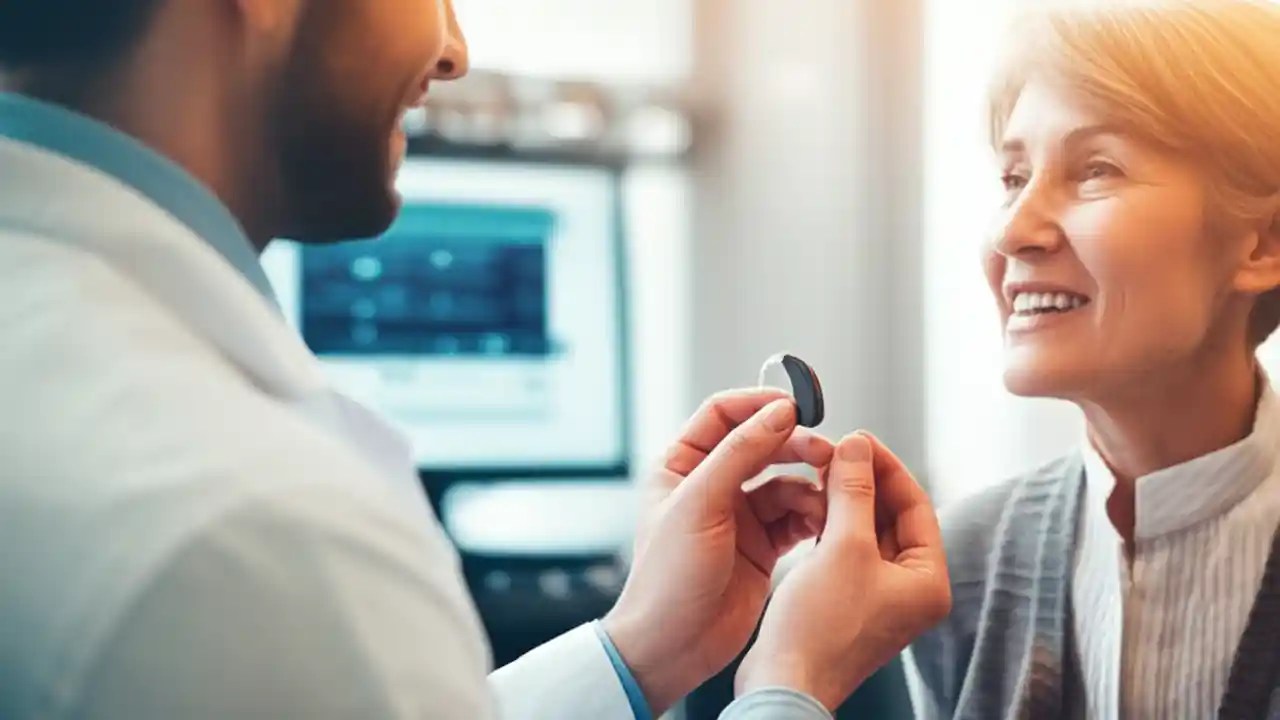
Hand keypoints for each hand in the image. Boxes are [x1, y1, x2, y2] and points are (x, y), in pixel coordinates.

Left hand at [603, 389, 835, 713]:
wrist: (672, 648)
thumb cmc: (666, 580)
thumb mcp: (700, 505)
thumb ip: (739, 454)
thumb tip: (778, 414)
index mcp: (681, 466)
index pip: (722, 414)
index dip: (759, 404)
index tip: (795, 407)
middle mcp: (711, 486)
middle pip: (762, 444)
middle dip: (795, 445)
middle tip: (826, 452)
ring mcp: (738, 516)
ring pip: (785, 481)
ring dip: (809, 484)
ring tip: (831, 492)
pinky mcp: (762, 545)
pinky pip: (796, 517)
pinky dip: (814, 514)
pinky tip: (827, 518)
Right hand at [735, 432, 950, 709]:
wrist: (785, 683)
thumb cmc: (821, 629)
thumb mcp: (842, 547)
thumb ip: (853, 491)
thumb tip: (858, 446)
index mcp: (927, 581)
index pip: (916, 505)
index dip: (886, 467)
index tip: (858, 440)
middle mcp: (910, 589)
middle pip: (894, 516)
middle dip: (864, 482)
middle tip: (837, 452)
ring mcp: (880, 597)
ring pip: (868, 531)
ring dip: (846, 501)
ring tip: (821, 474)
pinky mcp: (850, 600)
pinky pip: (848, 549)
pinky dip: (832, 525)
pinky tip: (812, 508)